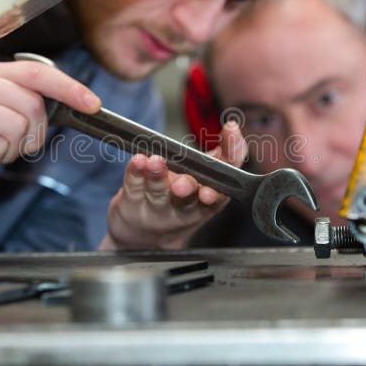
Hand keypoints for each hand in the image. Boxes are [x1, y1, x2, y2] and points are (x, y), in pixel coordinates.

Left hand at [100, 121, 247, 249]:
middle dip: (187, 188)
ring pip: (158, 193)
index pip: (220, 190)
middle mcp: (183, 210)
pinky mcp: (132, 205)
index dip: (224, 174)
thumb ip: (223, 156)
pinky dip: (135, 173)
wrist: (144, 238)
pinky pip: (133, 187)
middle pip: (188, 199)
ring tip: (155, 162)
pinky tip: (137, 161)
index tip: (222, 158)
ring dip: (157, 177)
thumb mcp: (205, 181)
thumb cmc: (180, 201)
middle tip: (182, 185)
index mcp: (207, 203)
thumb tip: (233, 127)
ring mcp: (157, 209)